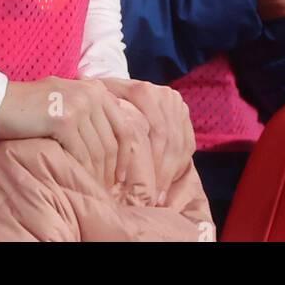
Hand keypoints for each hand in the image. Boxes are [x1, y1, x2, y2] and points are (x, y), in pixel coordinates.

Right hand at [0, 76, 143, 190]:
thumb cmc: (29, 104)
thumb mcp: (65, 97)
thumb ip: (88, 109)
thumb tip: (108, 138)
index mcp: (96, 89)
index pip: (122, 126)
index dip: (124, 154)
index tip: (121, 175)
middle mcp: (92, 94)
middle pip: (112, 140)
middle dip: (112, 168)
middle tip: (106, 188)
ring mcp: (79, 105)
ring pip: (97, 149)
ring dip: (96, 174)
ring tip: (92, 189)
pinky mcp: (64, 119)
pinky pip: (80, 152)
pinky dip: (81, 170)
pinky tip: (77, 180)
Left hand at [99, 77, 194, 202]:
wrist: (115, 88)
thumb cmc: (102, 104)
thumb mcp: (97, 108)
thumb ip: (102, 124)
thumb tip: (108, 152)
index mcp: (142, 90)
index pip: (156, 131)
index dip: (152, 161)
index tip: (144, 186)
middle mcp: (163, 94)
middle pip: (170, 139)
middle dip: (163, 171)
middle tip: (154, 197)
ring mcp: (175, 102)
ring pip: (180, 143)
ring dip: (172, 172)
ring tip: (160, 194)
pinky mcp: (183, 112)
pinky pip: (188, 142)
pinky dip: (180, 164)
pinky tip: (169, 181)